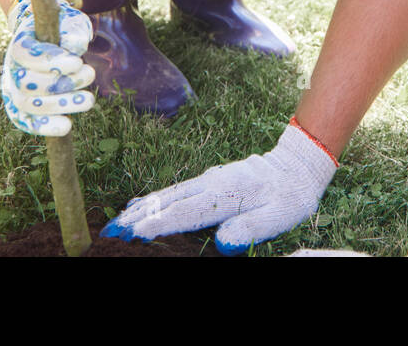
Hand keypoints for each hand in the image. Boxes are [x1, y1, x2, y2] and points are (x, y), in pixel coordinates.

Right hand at [0, 0, 95, 135]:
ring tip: (89, 99)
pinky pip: (27, 122)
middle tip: (90, 74)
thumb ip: (73, 31)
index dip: (51, 61)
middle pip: (26, 83)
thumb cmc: (62, 30)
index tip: (78, 62)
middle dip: (61, 83)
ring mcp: (14, 91)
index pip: (27, 54)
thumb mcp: (70, 23)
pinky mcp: (22, 109)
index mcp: (20, 44)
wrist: (51, 41)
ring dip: (60, 105)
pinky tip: (67, 125)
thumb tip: (76, 46)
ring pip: (28, 105)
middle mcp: (12, 69)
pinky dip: (45, 126)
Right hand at [102, 124, 337, 253]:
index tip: (133, 234)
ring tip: (118, 220)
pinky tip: (142, 204)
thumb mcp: (276, 217)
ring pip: (169, 193)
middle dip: (138, 216)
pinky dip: (155, 198)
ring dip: (142, 206)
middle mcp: (212, 183)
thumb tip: (222, 242)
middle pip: (168, 201)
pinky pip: (177, 189)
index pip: (185, 213)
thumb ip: (249, 229)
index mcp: (226, 194)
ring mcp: (209, 179)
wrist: (297, 166)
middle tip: (111, 230)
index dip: (158, 225)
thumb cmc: (288, 196)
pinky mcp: (210, 179)